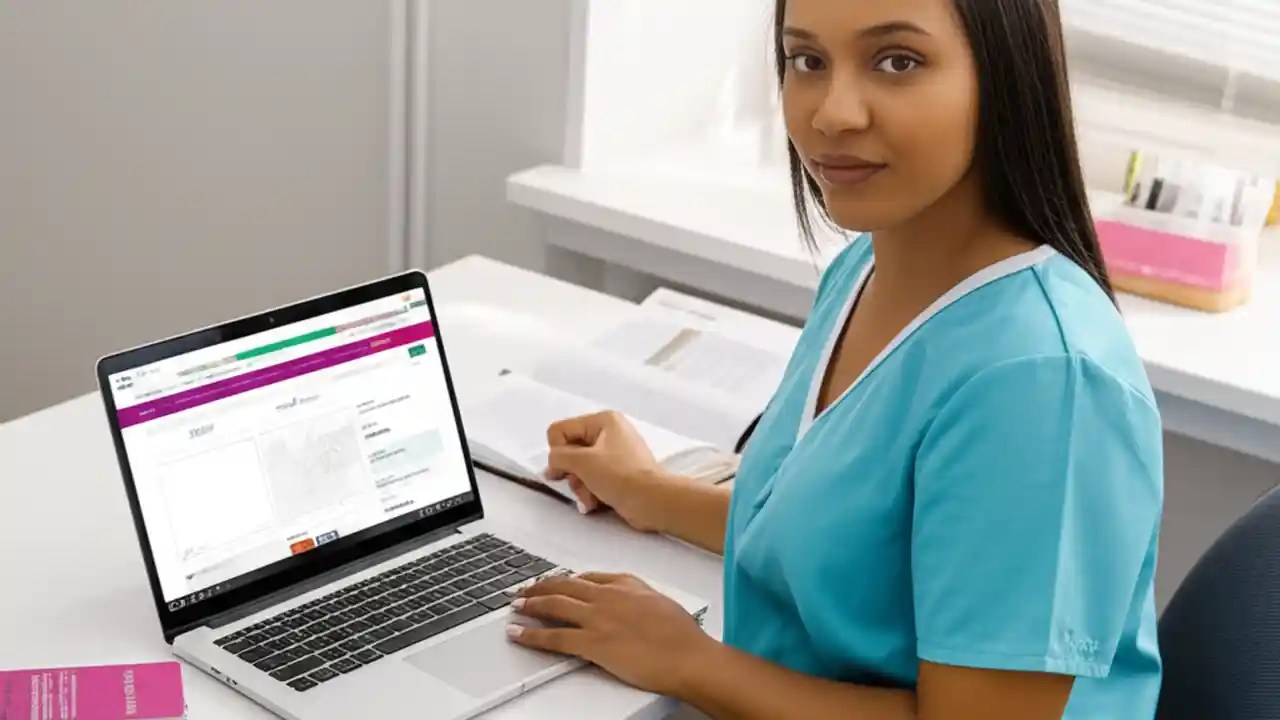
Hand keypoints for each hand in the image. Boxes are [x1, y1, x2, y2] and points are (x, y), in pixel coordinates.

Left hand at [506, 572, 713, 695]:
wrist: (688, 656)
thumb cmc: (682, 636)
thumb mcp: (660, 603)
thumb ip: (639, 597)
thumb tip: (630, 600)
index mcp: (626, 584)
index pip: (587, 577)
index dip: (566, 580)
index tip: (556, 582)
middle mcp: (607, 596)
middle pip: (563, 586)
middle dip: (540, 587)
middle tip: (525, 589)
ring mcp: (597, 619)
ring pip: (553, 606)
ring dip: (530, 604)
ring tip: (515, 606)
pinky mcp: (592, 643)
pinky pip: (553, 638)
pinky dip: (530, 636)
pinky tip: (518, 634)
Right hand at [545, 411, 671, 530]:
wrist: (653, 501)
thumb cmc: (619, 475)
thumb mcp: (583, 461)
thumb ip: (559, 457)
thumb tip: (553, 465)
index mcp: (602, 420)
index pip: (560, 431)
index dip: (558, 453)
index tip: (564, 470)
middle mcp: (608, 433)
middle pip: (570, 451)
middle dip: (572, 474)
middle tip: (581, 485)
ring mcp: (614, 454)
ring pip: (579, 469)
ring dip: (580, 487)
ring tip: (590, 498)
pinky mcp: (617, 474)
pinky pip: (593, 479)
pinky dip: (591, 492)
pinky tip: (596, 503)